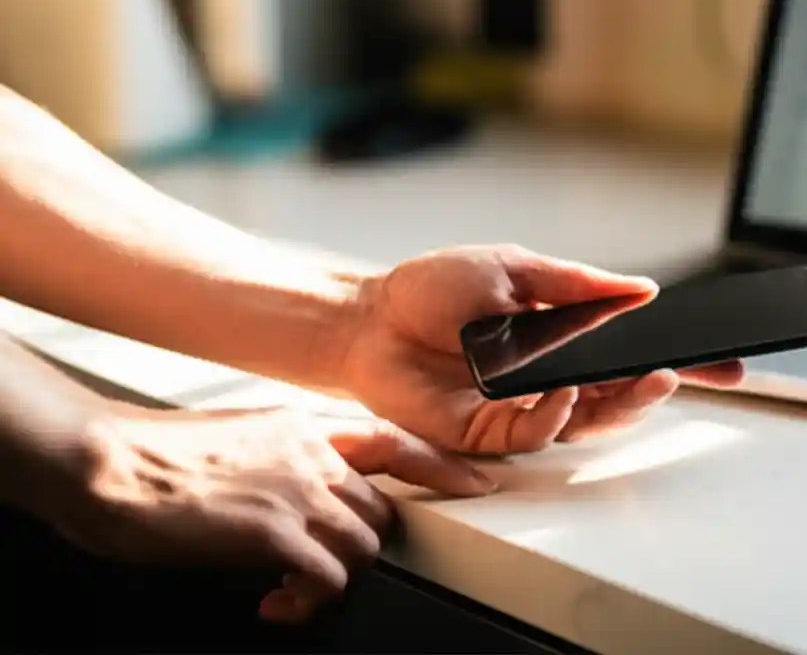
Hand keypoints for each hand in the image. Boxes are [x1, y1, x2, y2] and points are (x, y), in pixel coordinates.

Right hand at [55, 404, 492, 622]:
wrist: (107, 461)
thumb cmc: (155, 455)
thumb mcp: (238, 436)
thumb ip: (281, 455)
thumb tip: (300, 492)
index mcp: (303, 426)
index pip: (394, 442)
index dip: (442, 466)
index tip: (477, 482)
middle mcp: (312, 454)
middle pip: (382, 510)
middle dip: (363, 546)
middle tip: (322, 568)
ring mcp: (298, 491)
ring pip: (366, 545)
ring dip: (336, 578)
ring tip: (292, 591)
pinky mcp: (276, 531)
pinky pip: (331, 578)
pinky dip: (310, 600)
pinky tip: (276, 603)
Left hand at [336, 245, 743, 452]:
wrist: (368, 315)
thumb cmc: (434, 289)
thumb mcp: (515, 267)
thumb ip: (578, 283)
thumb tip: (642, 289)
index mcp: (561, 340)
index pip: (631, 356)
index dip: (679, 360)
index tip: (726, 360)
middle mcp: (549, 380)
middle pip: (620, 396)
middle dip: (663, 387)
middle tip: (695, 372)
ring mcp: (521, 408)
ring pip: (588, 422)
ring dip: (623, 403)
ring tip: (652, 378)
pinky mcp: (486, 433)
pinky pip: (535, 430)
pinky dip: (556, 411)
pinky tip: (564, 388)